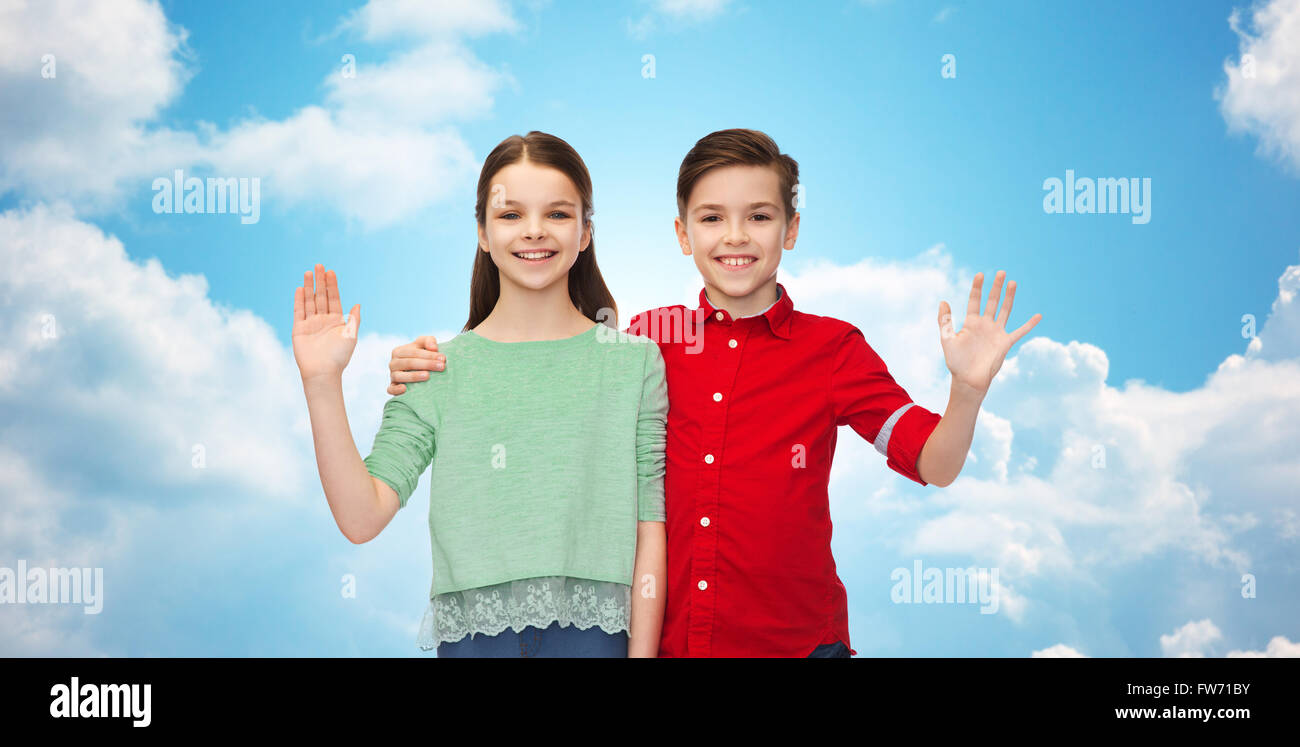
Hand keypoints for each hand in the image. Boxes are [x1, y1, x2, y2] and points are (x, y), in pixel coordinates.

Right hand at [293, 264, 359, 381]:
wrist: (323, 371)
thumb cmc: (339, 356)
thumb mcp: (351, 335)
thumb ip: (354, 319)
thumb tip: (358, 303)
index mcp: (337, 321)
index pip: (334, 299)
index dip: (332, 285)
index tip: (331, 272)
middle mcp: (323, 320)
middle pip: (321, 296)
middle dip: (320, 281)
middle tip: (319, 265)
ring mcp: (310, 324)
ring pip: (309, 301)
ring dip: (309, 286)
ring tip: (308, 272)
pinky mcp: (299, 329)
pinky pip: (298, 311)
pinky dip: (299, 300)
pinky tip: (300, 289)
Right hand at [387, 336, 445, 395]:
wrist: (416, 373)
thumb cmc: (421, 357)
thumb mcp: (424, 345)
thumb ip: (429, 341)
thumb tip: (434, 347)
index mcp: (399, 351)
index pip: (413, 352)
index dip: (428, 355)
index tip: (443, 358)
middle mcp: (393, 363)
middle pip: (409, 363)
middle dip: (426, 364)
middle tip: (441, 367)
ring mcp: (392, 376)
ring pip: (399, 376)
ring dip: (413, 376)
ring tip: (427, 376)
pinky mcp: (392, 387)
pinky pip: (391, 389)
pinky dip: (396, 389)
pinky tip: (405, 389)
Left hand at [938, 270, 1041, 395]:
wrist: (969, 380)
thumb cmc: (956, 362)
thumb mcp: (947, 339)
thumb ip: (944, 321)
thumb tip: (943, 301)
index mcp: (971, 323)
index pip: (975, 300)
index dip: (977, 287)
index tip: (980, 274)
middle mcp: (985, 325)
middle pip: (992, 301)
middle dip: (996, 287)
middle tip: (1001, 272)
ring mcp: (996, 332)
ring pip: (1005, 311)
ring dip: (1009, 297)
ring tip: (1013, 282)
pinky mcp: (1006, 343)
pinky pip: (1020, 331)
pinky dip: (1029, 324)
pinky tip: (1038, 316)